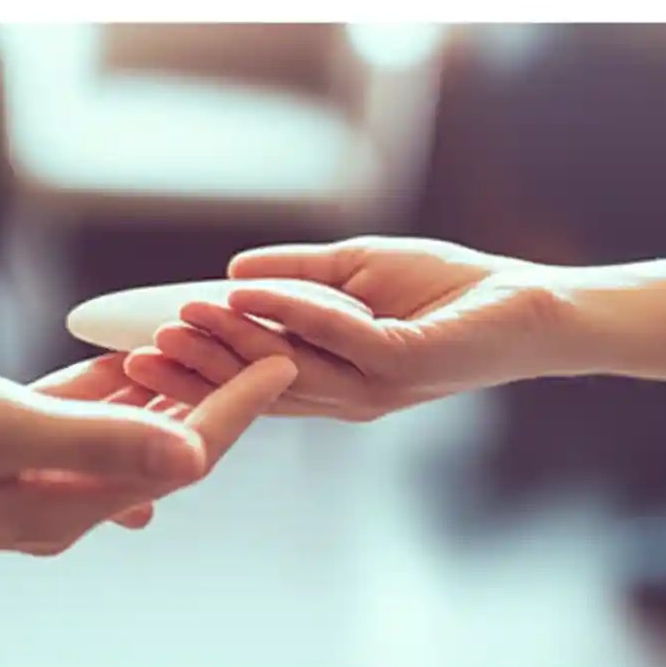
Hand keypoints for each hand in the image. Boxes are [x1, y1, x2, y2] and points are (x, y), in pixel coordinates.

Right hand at [0, 354, 296, 557]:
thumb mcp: (2, 433)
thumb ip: (100, 441)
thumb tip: (196, 457)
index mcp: (73, 503)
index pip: (182, 452)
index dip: (239, 406)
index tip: (287, 360)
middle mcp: (65, 499)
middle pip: (166, 443)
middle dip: (219, 395)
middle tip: (266, 343)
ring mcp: (34, 478)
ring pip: (125, 429)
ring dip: (171, 388)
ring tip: (218, 344)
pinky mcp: (5, 453)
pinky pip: (79, 419)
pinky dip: (114, 389)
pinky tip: (139, 362)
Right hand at [123, 236, 575, 420]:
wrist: (527, 301)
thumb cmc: (446, 288)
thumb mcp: (355, 272)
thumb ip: (297, 276)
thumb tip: (230, 272)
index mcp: (330, 377)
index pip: (249, 378)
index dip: (196, 369)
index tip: (138, 353)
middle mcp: (346, 394)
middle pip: (255, 386)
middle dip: (196, 369)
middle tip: (138, 352)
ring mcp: (374, 386)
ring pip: (287, 370)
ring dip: (231, 343)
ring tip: (180, 318)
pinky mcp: (405, 365)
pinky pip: (341, 338)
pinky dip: (295, 313)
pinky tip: (252, 294)